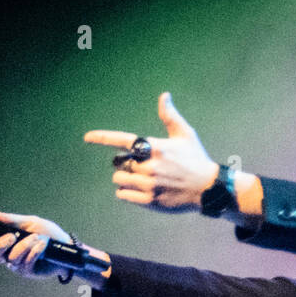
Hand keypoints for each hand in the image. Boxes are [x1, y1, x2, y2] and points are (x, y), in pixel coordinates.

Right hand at [0, 212, 72, 279]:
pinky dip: (35, 250)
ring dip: (25, 245)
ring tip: (38, 238)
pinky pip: (26, 261)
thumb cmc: (48, 235)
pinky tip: (42, 245)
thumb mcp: (31, 223)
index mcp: (7, 244)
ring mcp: (18, 265)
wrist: (66, 248)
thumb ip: (13, 220)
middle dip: (0, 245)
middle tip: (11, 236)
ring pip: (12, 257)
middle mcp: (9, 256)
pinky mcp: (29, 272)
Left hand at [85, 92, 218, 212]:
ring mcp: (149, 184)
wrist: (208, 188)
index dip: (103, 138)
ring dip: (125, 178)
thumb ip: (169, 116)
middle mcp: (150, 166)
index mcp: (155, 147)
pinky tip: (139, 190)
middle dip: (127, 164)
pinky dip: (126, 192)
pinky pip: (123, 195)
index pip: (124, 140)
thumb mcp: (185, 134)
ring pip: (120, 180)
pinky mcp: (149, 200)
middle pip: (120, 164)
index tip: (87, 137)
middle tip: (142, 166)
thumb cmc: (195, 158)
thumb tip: (164, 95)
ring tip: (141, 178)